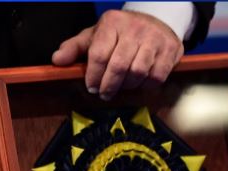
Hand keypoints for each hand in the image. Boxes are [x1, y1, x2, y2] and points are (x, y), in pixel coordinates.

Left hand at [51, 9, 183, 100]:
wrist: (155, 20)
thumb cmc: (119, 33)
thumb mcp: (94, 35)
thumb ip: (74, 48)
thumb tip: (57, 60)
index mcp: (112, 23)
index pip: (99, 55)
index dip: (93, 76)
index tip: (92, 86)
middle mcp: (135, 28)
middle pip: (119, 66)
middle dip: (108, 86)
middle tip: (104, 93)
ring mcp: (155, 38)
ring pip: (138, 73)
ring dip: (126, 87)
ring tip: (121, 87)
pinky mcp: (171, 49)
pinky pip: (156, 76)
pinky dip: (146, 85)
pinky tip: (139, 84)